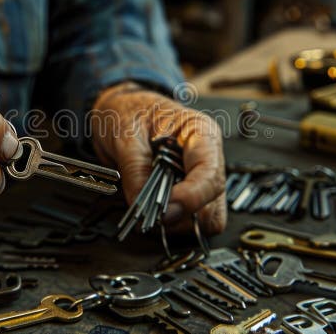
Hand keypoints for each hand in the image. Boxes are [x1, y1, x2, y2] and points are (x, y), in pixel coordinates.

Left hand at [90, 82, 226, 233]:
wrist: (122, 112)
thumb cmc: (129, 113)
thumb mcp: (126, 135)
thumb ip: (135, 170)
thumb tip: (140, 206)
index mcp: (200, 133)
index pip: (210, 174)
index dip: (190, 197)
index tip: (165, 209)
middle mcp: (208, 158)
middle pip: (213, 204)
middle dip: (182, 215)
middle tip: (151, 212)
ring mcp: (202, 179)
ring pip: (206, 220)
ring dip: (177, 223)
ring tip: (150, 209)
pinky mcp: (191, 195)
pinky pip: (192, 221)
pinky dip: (173, 224)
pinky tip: (155, 211)